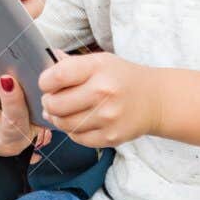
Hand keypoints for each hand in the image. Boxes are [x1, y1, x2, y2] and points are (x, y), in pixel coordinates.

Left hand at [38, 52, 165, 146]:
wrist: (154, 100)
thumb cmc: (121, 77)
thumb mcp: (100, 61)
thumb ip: (70, 64)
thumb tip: (45, 69)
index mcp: (98, 68)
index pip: (57, 76)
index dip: (44, 82)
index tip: (47, 83)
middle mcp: (103, 93)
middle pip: (56, 104)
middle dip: (48, 102)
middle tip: (52, 99)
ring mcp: (108, 118)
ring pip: (64, 124)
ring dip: (57, 118)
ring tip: (62, 110)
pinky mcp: (111, 137)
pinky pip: (77, 138)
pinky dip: (72, 131)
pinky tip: (78, 121)